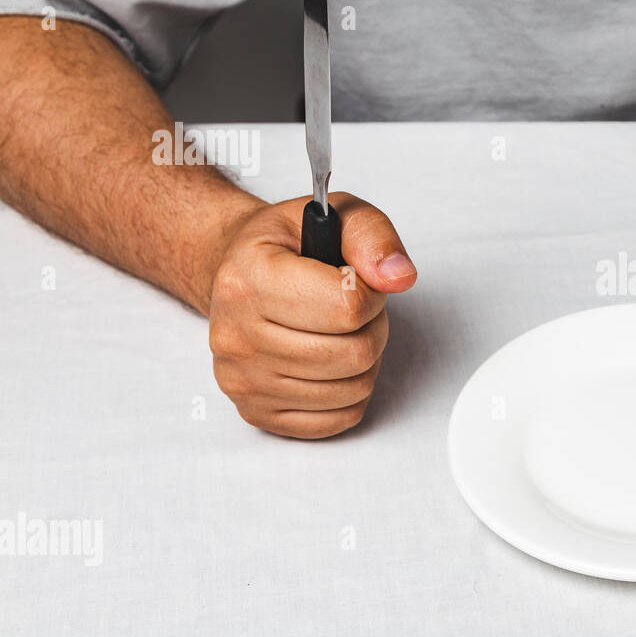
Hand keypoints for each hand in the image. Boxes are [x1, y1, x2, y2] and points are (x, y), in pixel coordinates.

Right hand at [207, 192, 417, 437]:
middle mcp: (235, 335)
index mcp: (248, 278)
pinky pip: (337, 419)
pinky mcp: (256, 412)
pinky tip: (330, 362)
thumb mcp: (336, 217)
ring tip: (339, 331)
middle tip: (352, 309)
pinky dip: (349, 393)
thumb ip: (373, 238)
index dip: (369, 294)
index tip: (355, 281)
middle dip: (370, 328)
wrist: (240, 274)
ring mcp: (242, 380)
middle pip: (354, 354)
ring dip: (363, 360)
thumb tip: (398, 277)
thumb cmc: (289, 248)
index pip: (347, 308)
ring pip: (351, 390)